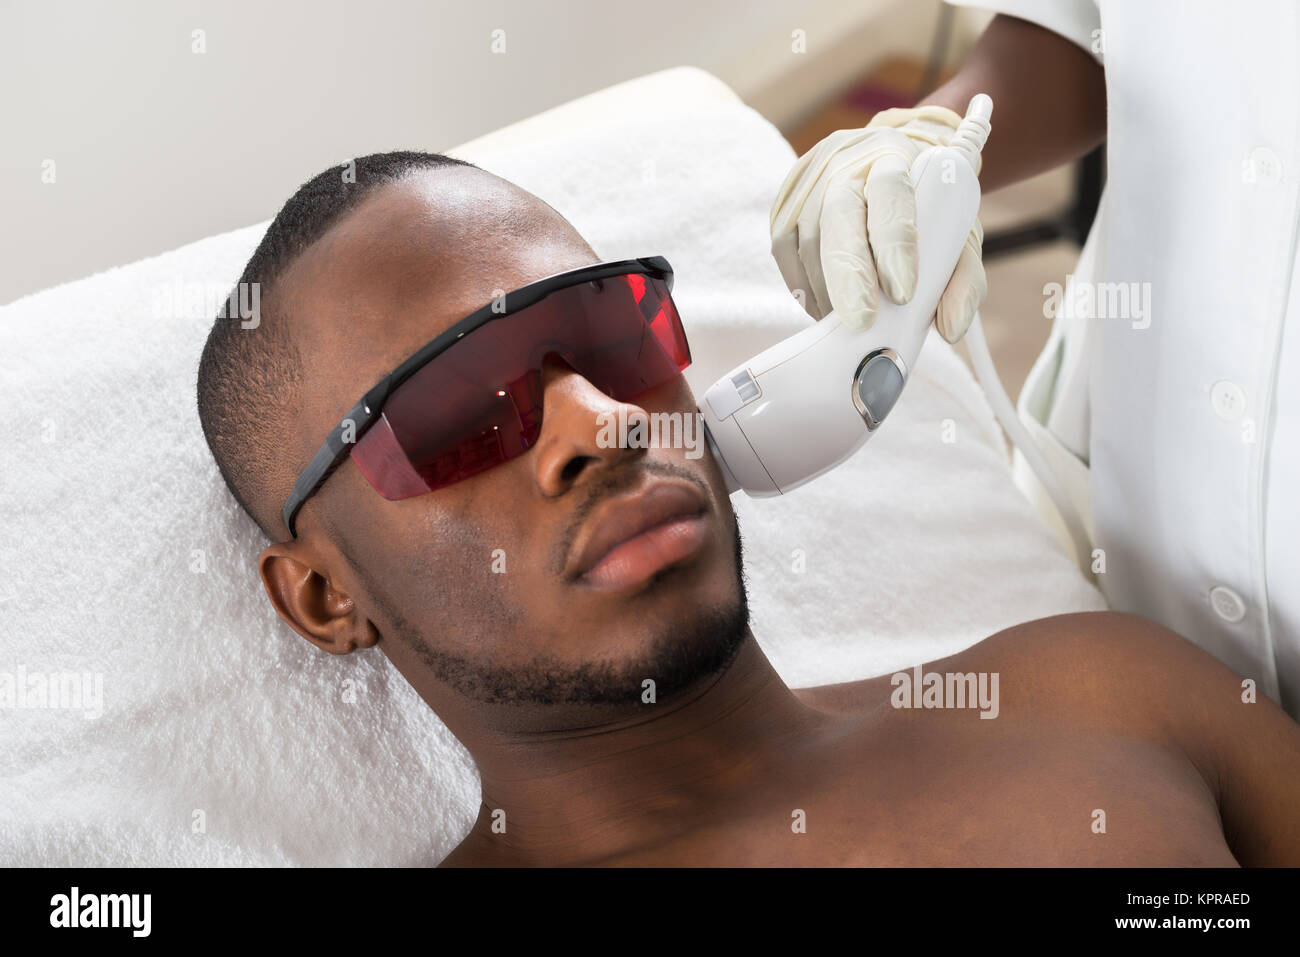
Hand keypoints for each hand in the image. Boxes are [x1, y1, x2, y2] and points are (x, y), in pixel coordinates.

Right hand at [769, 104, 986, 341]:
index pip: (891, 193)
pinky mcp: (782, 210)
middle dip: (850, 275)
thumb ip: (962, 278)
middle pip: (839, 217)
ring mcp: (806, 185)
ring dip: (831, 291)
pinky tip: (831, 306)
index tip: (903, 293)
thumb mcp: (957, 233)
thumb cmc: (924, 206)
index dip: (895, 243)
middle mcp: (844, 164)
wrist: (883, 167)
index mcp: (893, 157)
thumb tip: (951, 327)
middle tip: (863, 322)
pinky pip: (788, 256)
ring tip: (854, 322)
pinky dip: (809, 290)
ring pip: (809, 243)